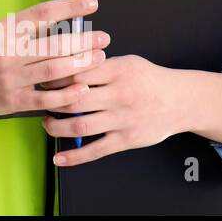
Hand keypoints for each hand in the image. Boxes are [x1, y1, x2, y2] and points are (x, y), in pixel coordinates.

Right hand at [0, 0, 109, 119]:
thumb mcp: (1, 31)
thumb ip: (30, 28)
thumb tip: (68, 18)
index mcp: (6, 30)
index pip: (42, 13)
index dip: (69, 7)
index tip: (91, 3)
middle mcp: (7, 52)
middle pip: (53, 45)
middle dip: (83, 41)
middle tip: (103, 38)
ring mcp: (10, 78)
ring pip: (53, 71)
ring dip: (80, 64)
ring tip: (99, 58)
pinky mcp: (13, 100)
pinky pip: (47, 98)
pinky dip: (68, 94)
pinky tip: (84, 88)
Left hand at [42, 54, 186, 165]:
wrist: (181, 101)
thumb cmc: (149, 79)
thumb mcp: (125, 61)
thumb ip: (98, 63)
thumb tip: (64, 63)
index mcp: (117, 71)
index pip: (77, 73)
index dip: (55, 77)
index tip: (43, 79)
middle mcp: (119, 95)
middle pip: (74, 100)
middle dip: (51, 102)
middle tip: (40, 101)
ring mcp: (122, 119)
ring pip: (80, 126)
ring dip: (56, 127)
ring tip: (47, 123)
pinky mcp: (126, 140)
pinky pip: (96, 150)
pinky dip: (74, 157)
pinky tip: (58, 159)